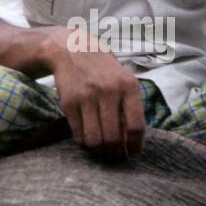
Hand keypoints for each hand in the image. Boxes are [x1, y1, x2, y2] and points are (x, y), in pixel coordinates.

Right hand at [46, 29, 145, 161]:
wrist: (72, 49)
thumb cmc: (104, 69)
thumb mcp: (124, 79)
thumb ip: (131, 106)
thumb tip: (134, 140)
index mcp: (128, 87)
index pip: (136, 126)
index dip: (135, 145)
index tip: (134, 152)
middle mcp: (108, 91)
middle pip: (113, 138)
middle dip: (116, 154)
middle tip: (116, 157)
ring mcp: (87, 97)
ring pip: (94, 140)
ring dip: (99, 151)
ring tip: (102, 150)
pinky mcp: (69, 103)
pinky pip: (78, 135)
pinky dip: (84, 142)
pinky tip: (88, 138)